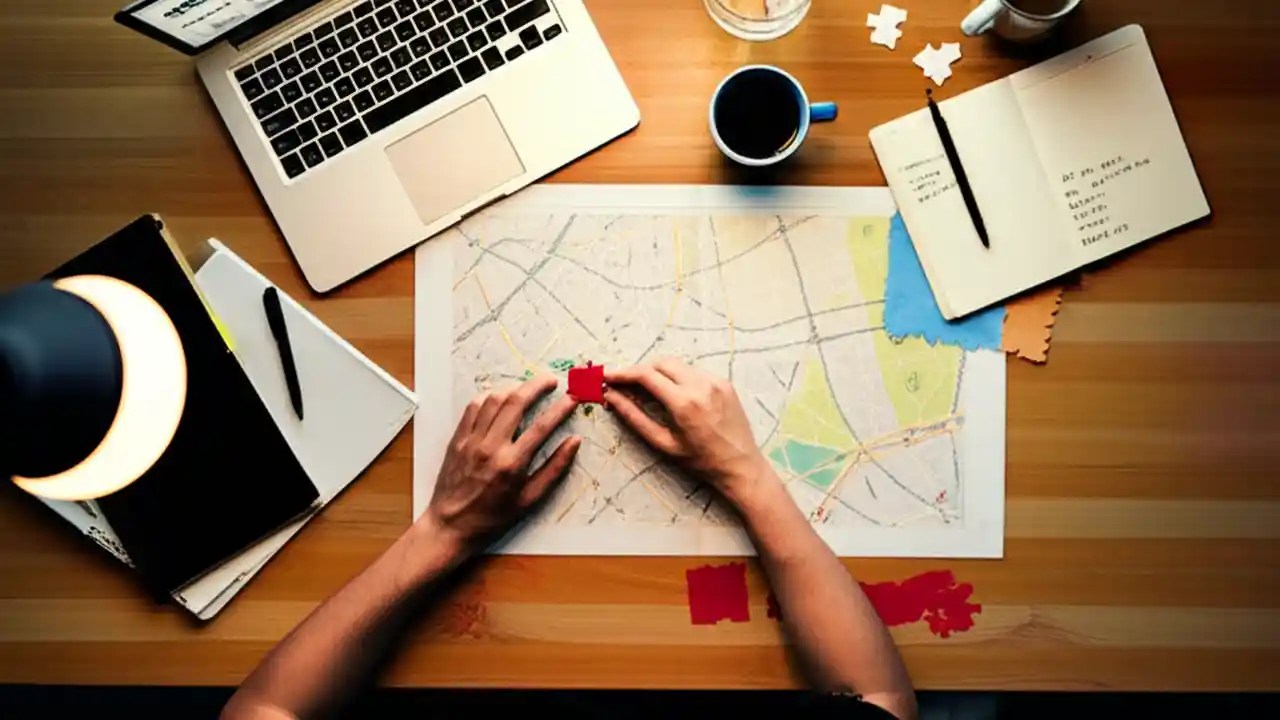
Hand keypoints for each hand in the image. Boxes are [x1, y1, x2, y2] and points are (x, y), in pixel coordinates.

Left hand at [423, 375, 581, 555]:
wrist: (451, 525)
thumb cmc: (492, 517)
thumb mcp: (530, 499)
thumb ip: (554, 468)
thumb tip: (574, 442)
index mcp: (512, 464)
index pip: (542, 427)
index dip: (560, 409)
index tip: (572, 398)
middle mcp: (491, 447)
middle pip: (516, 403)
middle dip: (537, 386)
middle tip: (551, 380)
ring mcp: (471, 440)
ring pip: (493, 399)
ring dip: (513, 388)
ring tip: (526, 388)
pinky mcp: (458, 439)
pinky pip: (473, 407)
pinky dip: (488, 397)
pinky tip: (499, 398)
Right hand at [603, 359, 774, 504]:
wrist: (740, 465)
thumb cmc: (701, 461)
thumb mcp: (664, 443)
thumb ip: (635, 417)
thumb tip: (612, 397)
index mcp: (684, 402)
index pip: (646, 375)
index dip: (623, 373)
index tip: (607, 376)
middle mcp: (701, 385)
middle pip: (660, 362)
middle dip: (639, 370)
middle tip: (624, 384)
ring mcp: (715, 381)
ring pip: (677, 364)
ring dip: (658, 372)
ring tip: (646, 389)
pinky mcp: (724, 382)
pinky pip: (693, 371)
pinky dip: (678, 377)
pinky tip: (673, 393)